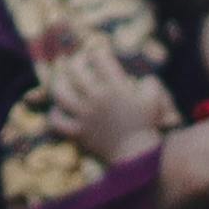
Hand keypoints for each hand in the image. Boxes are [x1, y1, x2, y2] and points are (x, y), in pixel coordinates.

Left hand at [43, 51, 182, 168]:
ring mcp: (84, 116)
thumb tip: (138, 77)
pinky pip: (57, 121)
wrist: (137, 156)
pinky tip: (60, 109)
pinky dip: (55, 114)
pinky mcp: (78, 132)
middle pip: (75, 70)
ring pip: (60, 93)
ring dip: (58, 83)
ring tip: (62, 80)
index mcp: (115, 87)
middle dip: (76, 61)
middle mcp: (96, 98)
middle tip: (79, 62)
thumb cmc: (145, 125)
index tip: (98, 55)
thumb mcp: (153, 99)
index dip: (98, 52)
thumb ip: (149, 82)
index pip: (99, 58)